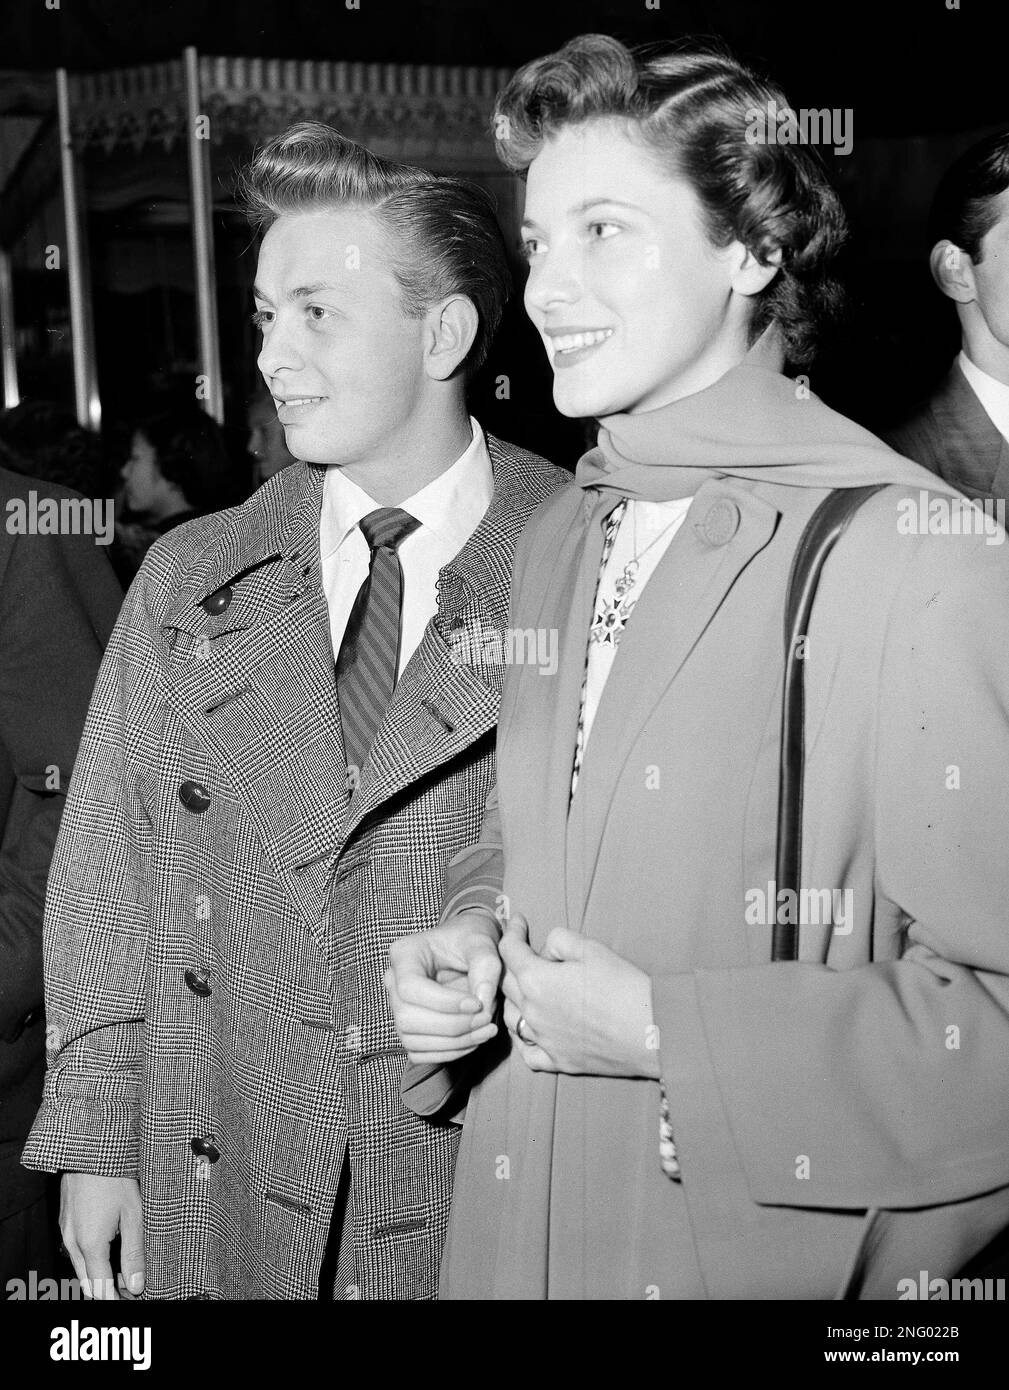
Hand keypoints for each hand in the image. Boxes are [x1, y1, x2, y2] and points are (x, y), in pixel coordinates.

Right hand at [60, 1173, 143, 1299]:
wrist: (89, 1149)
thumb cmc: (114, 1176)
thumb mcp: (133, 1214)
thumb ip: (134, 1253)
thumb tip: (136, 1285)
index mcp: (90, 1244)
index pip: (100, 1288)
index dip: (116, 1299)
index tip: (133, 1298)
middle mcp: (72, 1242)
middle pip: (88, 1283)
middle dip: (108, 1291)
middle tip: (132, 1288)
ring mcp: (66, 1232)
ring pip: (81, 1268)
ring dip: (99, 1276)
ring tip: (126, 1272)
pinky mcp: (65, 1222)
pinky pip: (76, 1251)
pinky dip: (91, 1260)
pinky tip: (110, 1251)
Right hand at [385, 910, 502, 1064]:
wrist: (470, 949)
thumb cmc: (472, 939)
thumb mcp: (483, 942)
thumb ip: (486, 967)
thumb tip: (482, 1005)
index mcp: (404, 953)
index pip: (410, 987)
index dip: (443, 1002)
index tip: (477, 1004)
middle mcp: (393, 981)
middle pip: (407, 1017)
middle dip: (451, 1026)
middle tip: (486, 1019)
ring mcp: (398, 1006)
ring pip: (412, 1039)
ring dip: (453, 1043)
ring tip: (487, 1030)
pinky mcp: (409, 1028)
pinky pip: (420, 1052)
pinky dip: (449, 1052)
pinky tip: (475, 1039)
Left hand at [500, 916, 659, 1078]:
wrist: (650, 1031)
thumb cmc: (623, 986)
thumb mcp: (591, 948)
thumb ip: (559, 940)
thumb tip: (546, 952)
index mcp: (536, 980)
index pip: (509, 950)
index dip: (513, 931)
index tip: (517, 921)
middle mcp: (532, 1011)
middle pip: (506, 983)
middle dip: (513, 963)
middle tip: (527, 953)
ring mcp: (543, 1039)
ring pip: (511, 1017)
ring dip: (516, 999)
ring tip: (529, 989)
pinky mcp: (558, 1060)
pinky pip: (527, 1051)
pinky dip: (525, 1038)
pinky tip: (534, 1029)